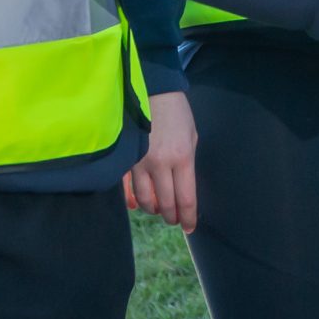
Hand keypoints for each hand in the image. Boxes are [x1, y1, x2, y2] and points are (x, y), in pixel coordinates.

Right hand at [122, 92, 198, 231]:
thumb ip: (187, 164)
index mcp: (182, 157)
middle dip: (171, 216)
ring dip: (153, 209)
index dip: (189, 217)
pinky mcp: (126, 160)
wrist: (151, 91)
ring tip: (158, 209)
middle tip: (174, 219)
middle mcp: (161, 164)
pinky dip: (133, 200)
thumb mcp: (191, 137)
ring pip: (145, 200)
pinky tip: (137, 205)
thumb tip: (182, 190)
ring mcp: (140, 163)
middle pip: (166, 204)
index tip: (190, 227)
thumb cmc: (176, 113)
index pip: (186, 198)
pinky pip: (128, 189)